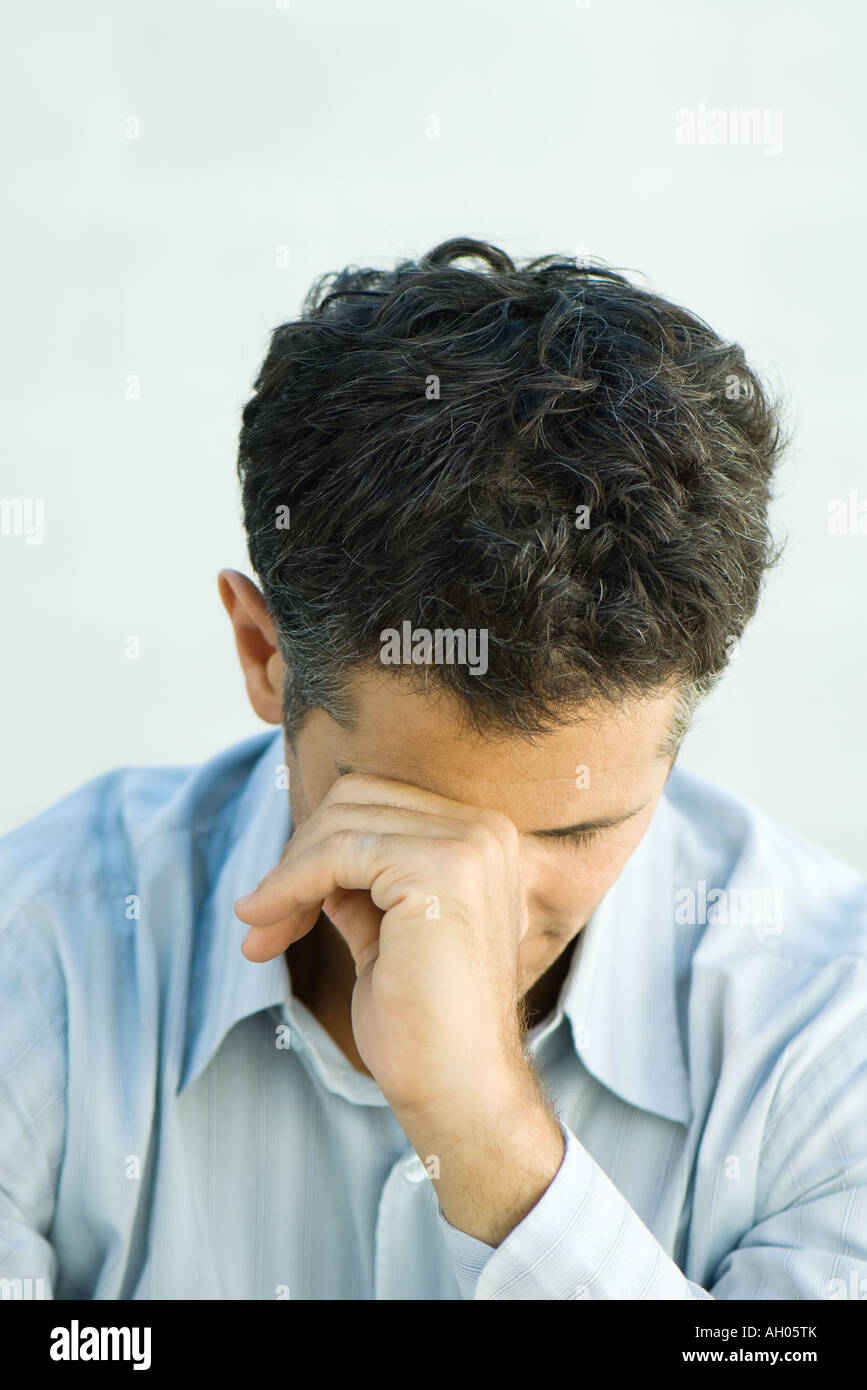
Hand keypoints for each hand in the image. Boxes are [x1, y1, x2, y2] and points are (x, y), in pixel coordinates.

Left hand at [235, 772, 565, 1244]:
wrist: (460, 1090)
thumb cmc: (424, 1027)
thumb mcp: (387, 934)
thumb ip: (363, 887)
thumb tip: (310, 858)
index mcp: (481, 840)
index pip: (377, 805)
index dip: (316, 850)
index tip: (276, 910)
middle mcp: (485, 830)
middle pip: (356, 799)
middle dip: (296, 856)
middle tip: (259, 921)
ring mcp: (468, 844)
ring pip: (341, 822)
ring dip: (286, 873)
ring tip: (260, 931)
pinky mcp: (439, 867)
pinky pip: (338, 851)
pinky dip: (290, 883)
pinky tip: (266, 924)